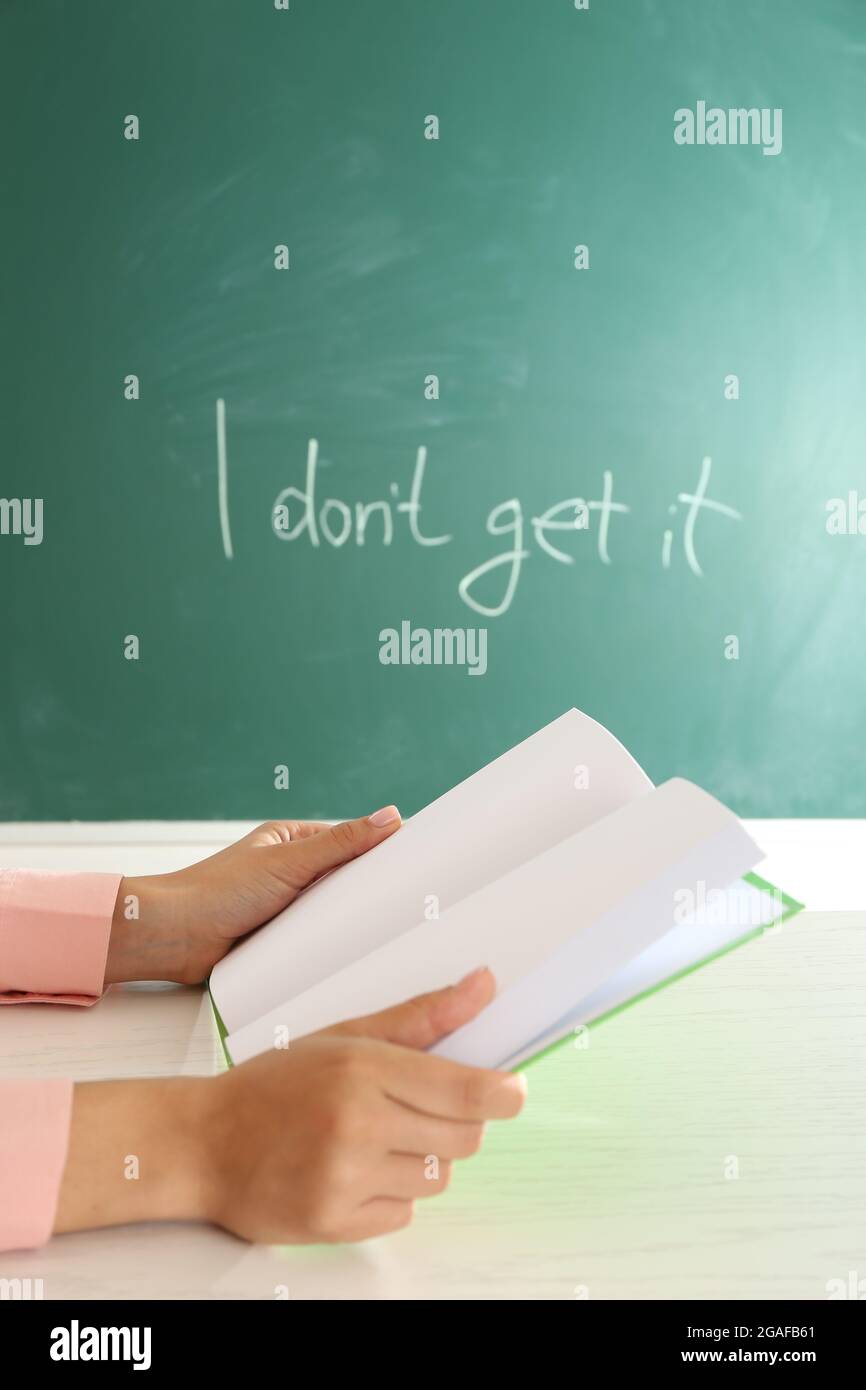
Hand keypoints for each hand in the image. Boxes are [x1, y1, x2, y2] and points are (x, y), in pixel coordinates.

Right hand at [55, 969, 526, 1243]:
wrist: (202, 1143)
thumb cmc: (274, 1084)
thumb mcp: (345, 1036)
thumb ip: (422, 1016)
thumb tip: (484, 984)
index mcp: (362, 1068)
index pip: (466, 1090)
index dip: (503, 1094)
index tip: (513, 1091)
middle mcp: (356, 1124)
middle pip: (464, 1140)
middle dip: (457, 1125)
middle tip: (421, 1110)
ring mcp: (344, 1178)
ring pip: (437, 1179)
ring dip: (422, 1161)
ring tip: (376, 1141)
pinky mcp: (333, 1222)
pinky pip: (404, 1215)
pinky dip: (391, 1196)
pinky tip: (354, 1172)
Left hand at [105, 808, 401, 986]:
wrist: (173, 939)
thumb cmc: (218, 891)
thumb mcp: (289, 862)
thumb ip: (341, 842)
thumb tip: (391, 816)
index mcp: (291, 841)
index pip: (349, 840)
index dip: (382, 848)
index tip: (420, 856)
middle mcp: (289, 872)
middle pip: (344, 878)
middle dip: (370, 889)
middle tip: (415, 898)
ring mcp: (285, 907)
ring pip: (332, 912)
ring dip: (350, 921)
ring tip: (393, 929)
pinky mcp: (279, 940)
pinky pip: (315, 940)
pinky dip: (331, 945)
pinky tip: (356, 954)